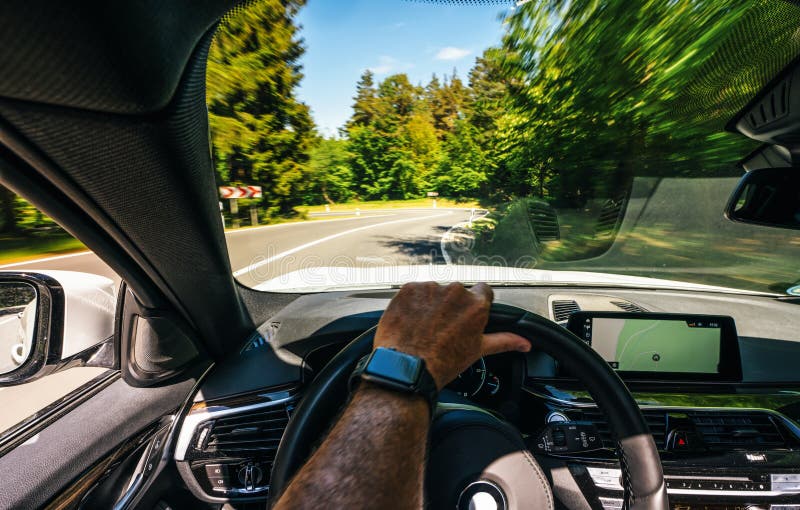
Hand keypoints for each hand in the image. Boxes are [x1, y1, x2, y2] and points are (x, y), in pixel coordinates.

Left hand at [374, 282, 529, 389]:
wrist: (407, 367)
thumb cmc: (442, 362)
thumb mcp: (478, 350)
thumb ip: (504, 341)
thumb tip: (525, 343)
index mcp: (476, 304)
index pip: (482, 291)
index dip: (474, 304)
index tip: (466, 315)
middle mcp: (455, 291)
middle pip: (456, 292)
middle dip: (451, 305)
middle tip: (443, 327)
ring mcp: (430, 288)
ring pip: (434, 291)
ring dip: (431, 303)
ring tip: (424, 326)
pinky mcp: (409, 288)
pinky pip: (414, 291)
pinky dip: (412, 303)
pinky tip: (411, 321)